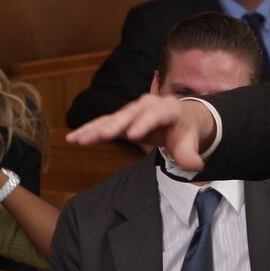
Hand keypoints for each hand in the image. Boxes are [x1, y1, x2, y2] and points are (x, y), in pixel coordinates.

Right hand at [65, 94, 214, 169]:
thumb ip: (189, 153)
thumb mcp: (191, 140)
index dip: (144, 124)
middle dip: (114, 125)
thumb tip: (196, 165)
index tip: (133, 135)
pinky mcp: (121, 118)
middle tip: (102, 136)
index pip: (155, 115)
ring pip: (111, 119)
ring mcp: (132, 110)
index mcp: (167, 108)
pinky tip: (73, 138)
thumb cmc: (185, 130)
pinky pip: (104, 123)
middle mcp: (147, 105)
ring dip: (94, 129)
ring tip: (77, 139)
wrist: (179, 117)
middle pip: (129, 115)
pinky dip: (89, 130)